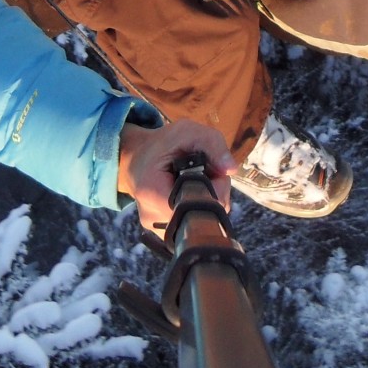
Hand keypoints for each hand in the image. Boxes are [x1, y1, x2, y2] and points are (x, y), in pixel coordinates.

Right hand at [118, 119, 233, 233]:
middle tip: (203, 172)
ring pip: (201, 223)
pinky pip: (193, 225)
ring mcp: (157, 231)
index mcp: (153, 194)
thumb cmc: (161, 145)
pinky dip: (197, 208)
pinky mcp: (163, 236)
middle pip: (204, 217)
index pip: (202, 204)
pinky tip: (187, 194)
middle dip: (212, 193)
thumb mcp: (187, 131)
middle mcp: (153, 220)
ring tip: (192, 182)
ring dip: (206, 201)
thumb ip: (212, 144)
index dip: (216, 187)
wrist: (136, 160)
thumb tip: (231, 169)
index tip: (211, 169)